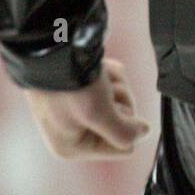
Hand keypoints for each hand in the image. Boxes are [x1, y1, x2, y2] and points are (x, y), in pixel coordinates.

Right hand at [23, 57, 150, 160]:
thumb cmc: (68, 84)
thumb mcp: (99, 114)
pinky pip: (110, 84)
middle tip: (102, 89)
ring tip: (98, 76)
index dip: (123, 126)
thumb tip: (143, 133)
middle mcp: (73, 130)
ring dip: (114, 85)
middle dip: (118, 101)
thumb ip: (124, 132)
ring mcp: (76, 107)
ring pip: (118, 100)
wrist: (51, 47)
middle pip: (122, 122)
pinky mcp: (79, 87)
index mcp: (72, 146)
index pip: (122, 147)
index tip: (109, 109)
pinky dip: (109, 73)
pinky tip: (99, 67)